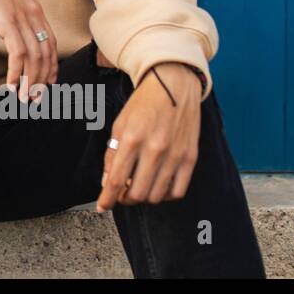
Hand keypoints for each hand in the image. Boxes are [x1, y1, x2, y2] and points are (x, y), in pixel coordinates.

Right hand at [0, 0, 58, 101]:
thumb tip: (13, 36)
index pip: (51, 44)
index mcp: (35, 9)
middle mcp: (33, 14)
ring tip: (24, 97)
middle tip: (35, 98)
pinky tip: (12, 84)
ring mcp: (21, 17)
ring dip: (30, 81)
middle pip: (45, 54)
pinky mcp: (7, 21)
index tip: (48, 83)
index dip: (52, 66)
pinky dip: (17, 72)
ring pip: (34, 57)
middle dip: (42, 79)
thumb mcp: (6, 2)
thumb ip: (14, 18)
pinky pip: (18, 53)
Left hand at [96, 62, 201, 211]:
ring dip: (143, 197)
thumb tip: (106, 183)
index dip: (107, 199)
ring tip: (138, 187)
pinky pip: (178, 191)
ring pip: (156, 196)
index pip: (116, 180)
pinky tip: (157, 186)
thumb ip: (112, 154)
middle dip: (125, 199)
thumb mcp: (120, 124)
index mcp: (132, 139)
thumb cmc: (143, 105)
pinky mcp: (191, 158)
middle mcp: (154, 149)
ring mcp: (175, 155)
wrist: (174, 87)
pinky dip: (165, 195)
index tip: (102, 207)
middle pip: (136, 193)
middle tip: (121, 193)